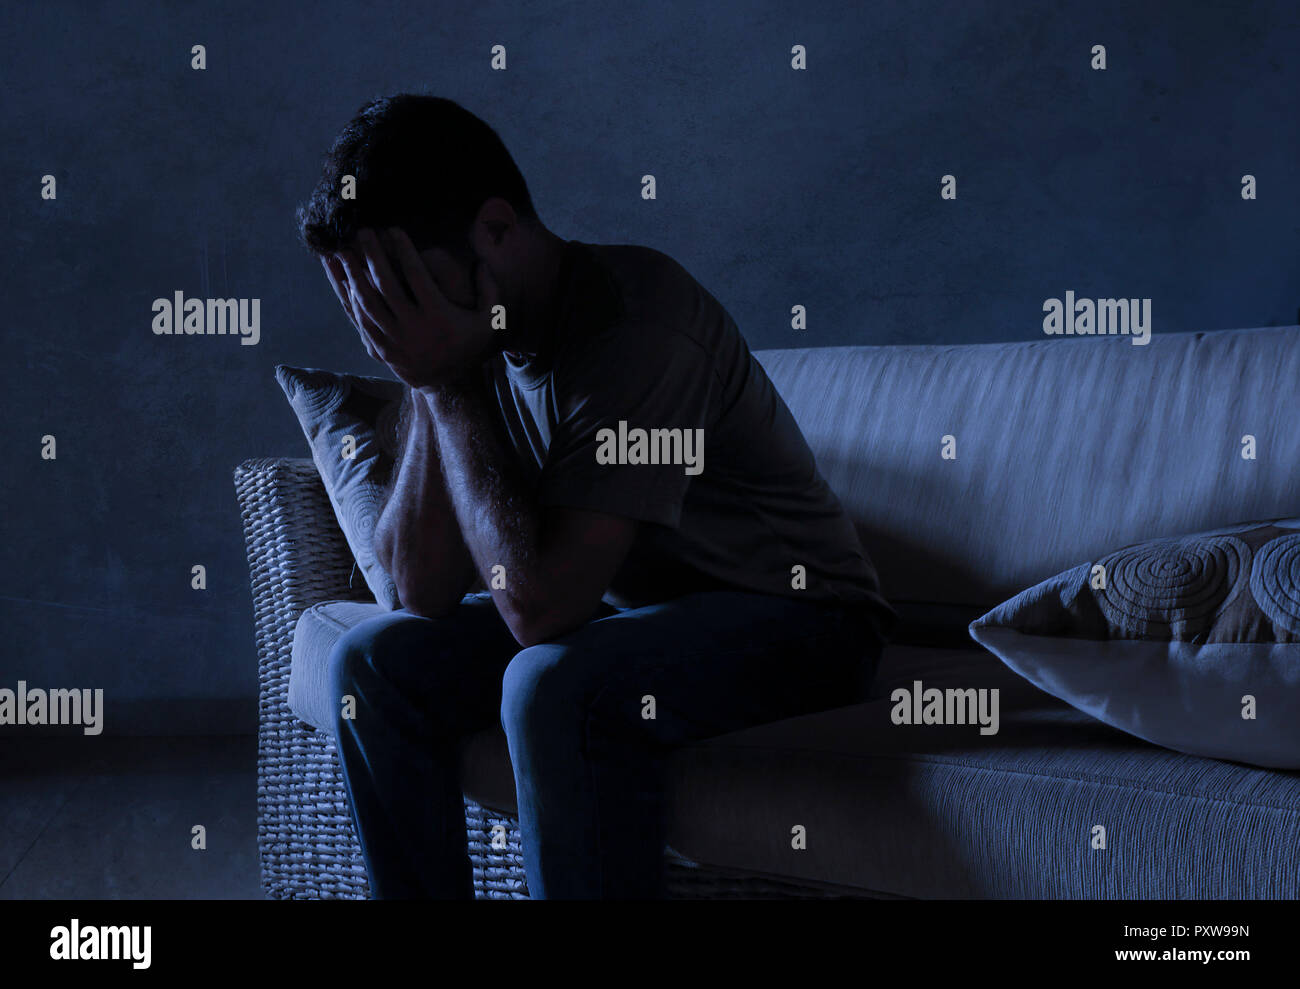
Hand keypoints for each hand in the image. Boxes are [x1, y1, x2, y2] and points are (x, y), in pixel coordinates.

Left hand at [321, 227, 499, 389]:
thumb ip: (490, 290)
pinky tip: (346, 282)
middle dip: (373, 255)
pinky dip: (352, 300)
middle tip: (364, 232)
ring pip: (369, 302)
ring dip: (354, 274)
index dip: (403, 249)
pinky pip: (363, 321)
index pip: (416, 274)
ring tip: (344, 252)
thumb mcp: (489, 320)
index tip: (393, 229)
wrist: (451, 384)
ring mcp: (396, 340)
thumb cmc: (468, 344)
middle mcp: (414, 327)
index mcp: (439, 315)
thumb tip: (482, 262)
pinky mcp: (383, 350)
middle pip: (386, 284)